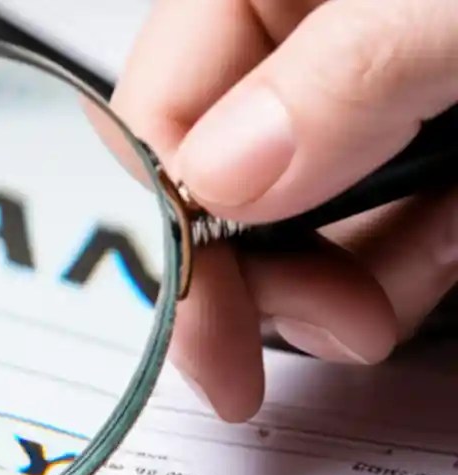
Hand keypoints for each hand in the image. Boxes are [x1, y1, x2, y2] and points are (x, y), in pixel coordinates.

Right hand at [111, 0, 457, 420]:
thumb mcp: (443, 7)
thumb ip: (337, 78)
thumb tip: (217, 178)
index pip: (155, 113)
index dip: (172, 230)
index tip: (208, 333)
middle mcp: (301, 39)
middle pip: (219, 183)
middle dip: (267, 273)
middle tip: (333, 327)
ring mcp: (368, 91)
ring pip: (306, 218)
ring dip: (351, 281)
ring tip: (403, 291)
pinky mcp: (431, 130)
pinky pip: (389, 218)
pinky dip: (410, 259)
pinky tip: (443, 249)